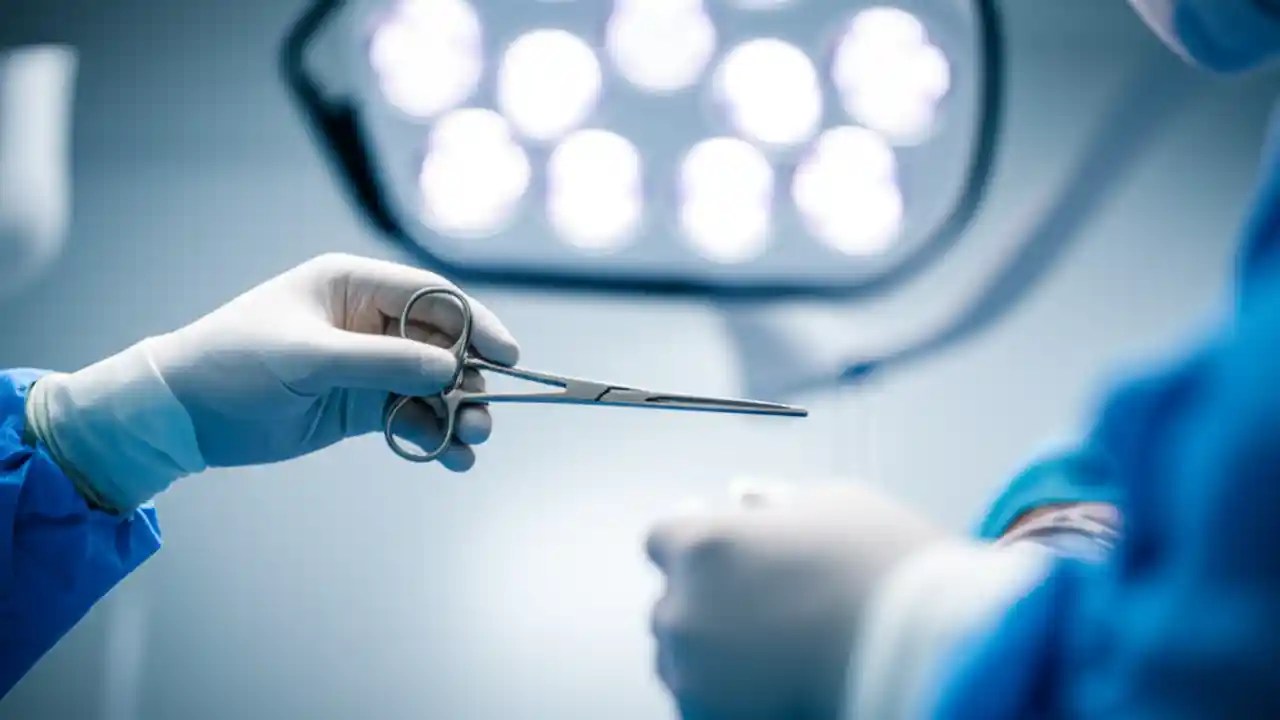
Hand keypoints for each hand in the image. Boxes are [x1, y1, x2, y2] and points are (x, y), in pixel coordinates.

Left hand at [150, 253, 517, 468]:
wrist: (183, 414)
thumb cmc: (235, 363)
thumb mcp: (309, 357)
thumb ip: (382, 361)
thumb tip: (449, 369)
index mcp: (354, 286)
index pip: (434, 298)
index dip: (475, 324)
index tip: (507, 355)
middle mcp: (369, 321)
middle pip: (443, 345)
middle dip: (469, 379)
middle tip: (483, 415)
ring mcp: (368, 366)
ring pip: (433, 386)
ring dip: (456, 413)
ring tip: (469, 442)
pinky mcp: (361, 406)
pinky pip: (412, 417)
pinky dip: (434, 436)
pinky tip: (449, 458)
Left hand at [646, 483, 944, 719]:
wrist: (932, 657)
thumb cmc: (890, 574)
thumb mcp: (835, 506)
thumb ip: (776, 504)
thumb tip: (749, 502)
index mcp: (705, 545)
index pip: (664, 538)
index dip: (695, 541)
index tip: (720, 547)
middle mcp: (685, 611)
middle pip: (673, 601)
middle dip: (707, 598)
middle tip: (763, 603)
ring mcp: (696, 676)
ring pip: (683, 660)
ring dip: (713, 650)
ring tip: (776, 648)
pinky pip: (703, 704)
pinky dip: (729, 694)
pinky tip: (779, 681)